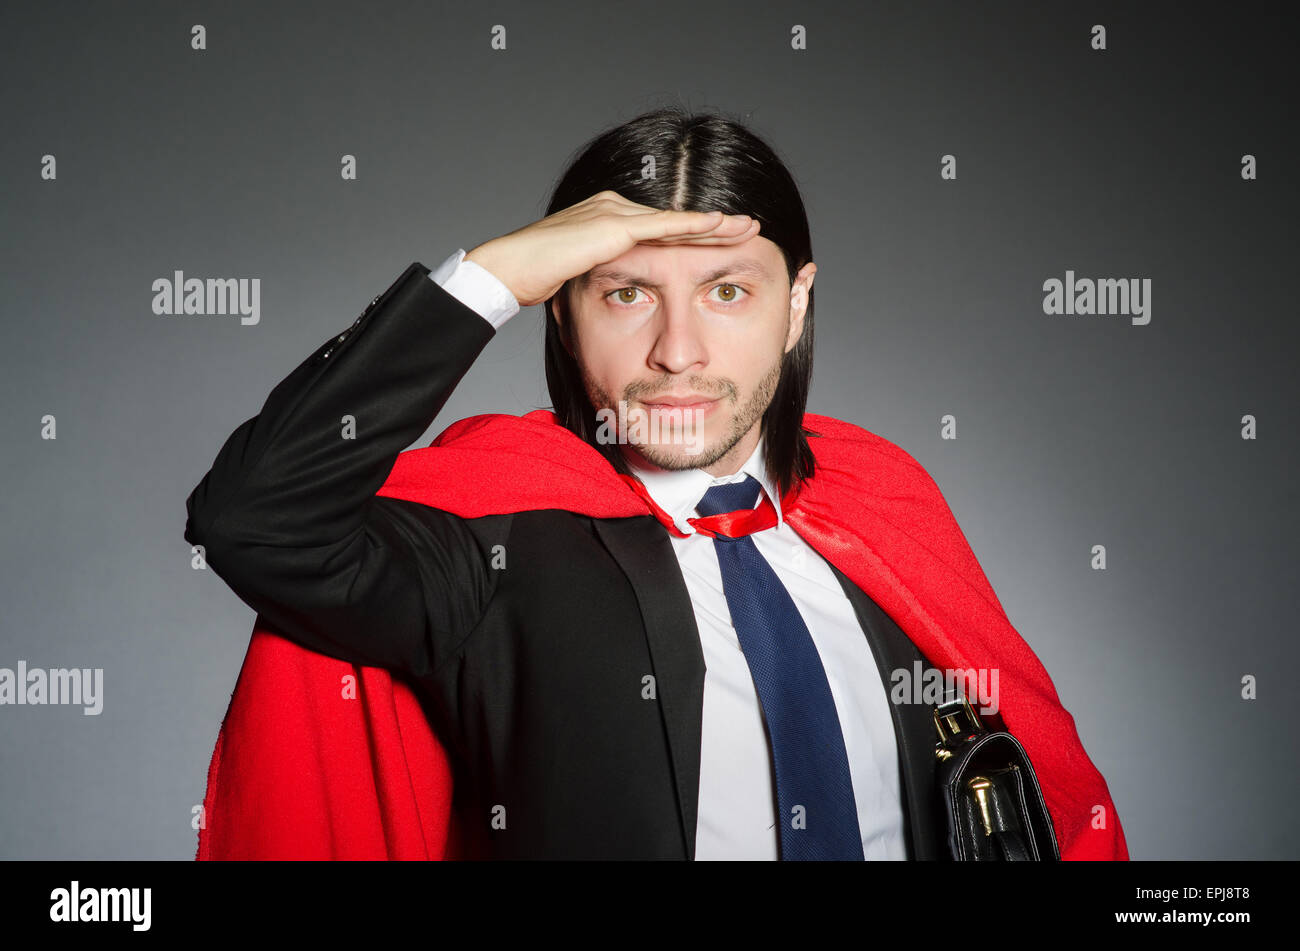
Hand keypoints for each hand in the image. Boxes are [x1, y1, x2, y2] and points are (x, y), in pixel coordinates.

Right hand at [463, 190, 759, 306]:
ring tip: (748, 226)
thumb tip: (621, 301)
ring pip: (676, 220)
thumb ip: (603, 280)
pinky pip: (663, 226)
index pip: (661, 230)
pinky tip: (721, 226)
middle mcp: (614, 209)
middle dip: (715, 225)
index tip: (724, 243)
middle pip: (675, 220)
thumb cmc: (533, 280)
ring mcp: (613, 213)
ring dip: (715, 223)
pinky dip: (694, 226)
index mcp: (607, 221)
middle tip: (749, 227)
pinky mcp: (612, 225)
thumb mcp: (578, 280)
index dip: (694, 236)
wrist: (508, 270)